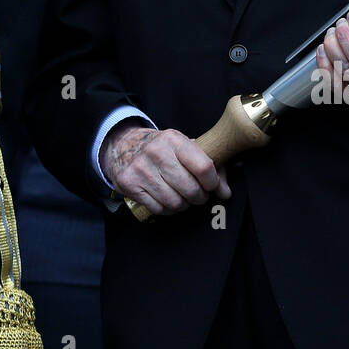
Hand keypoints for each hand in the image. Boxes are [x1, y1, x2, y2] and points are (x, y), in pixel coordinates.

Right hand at [102, 123, 229, 216]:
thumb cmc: (162, 148)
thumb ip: (211, 167)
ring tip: (180, 195)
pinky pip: (158, 209)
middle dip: (199, 197)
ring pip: (175, 203)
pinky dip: (166, 208)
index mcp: (174, 140)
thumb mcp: (185, 147)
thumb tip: (225, 193)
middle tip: (197, 193)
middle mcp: (156, 153)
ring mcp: (141, 169)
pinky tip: (165, 197)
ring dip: (182, 204)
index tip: (211, 186)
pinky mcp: (130, 184)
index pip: (204, 167)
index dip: (213, 183)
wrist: (124, 145)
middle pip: (191, 189)